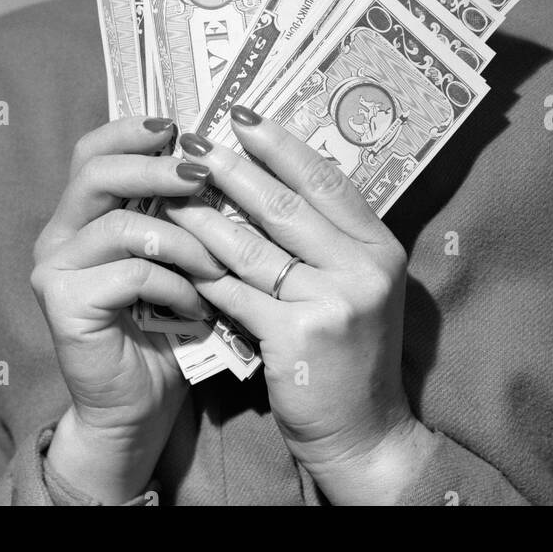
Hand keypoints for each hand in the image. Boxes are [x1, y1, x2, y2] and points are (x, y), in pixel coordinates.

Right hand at [30, 115, 225, 500]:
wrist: (138, 407)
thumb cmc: (167, 325)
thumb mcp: (177, 255)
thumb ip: (178, 209)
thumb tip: (220, 154)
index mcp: (82, 213)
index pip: (94, 150)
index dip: (131, 130)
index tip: (178, 125)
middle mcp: (58, 234)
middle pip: (98, 173)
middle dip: (157, 168)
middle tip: (204, 176)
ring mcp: (54, 269)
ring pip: (121, 224)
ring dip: (183, 239)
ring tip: (218, 265)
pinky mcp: (62, 305)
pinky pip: (129, 273)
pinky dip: (175, 283)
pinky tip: (199, 303)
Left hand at [164, 109, 435, 503]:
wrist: (364, 434)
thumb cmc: (353, 355)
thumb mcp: (358, 286)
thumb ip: (329, 238)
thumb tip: (273, 177)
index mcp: (380, 247)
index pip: (327, 180)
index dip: (282, 145)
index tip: (243, 117)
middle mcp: (362, 269)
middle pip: (287, 204)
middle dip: (235, 170)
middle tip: (196, 143)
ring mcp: (332, 302)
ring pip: (253, 246)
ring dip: (206, 217)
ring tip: (172, 194)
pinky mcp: (296, 337)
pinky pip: (236, 293)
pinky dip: (205, 274)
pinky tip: (178, 255)